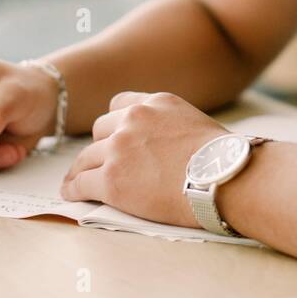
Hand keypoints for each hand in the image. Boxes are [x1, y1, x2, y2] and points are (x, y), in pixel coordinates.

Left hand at [61, 91, 228, 228]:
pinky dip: (74, 190)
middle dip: (100, 147)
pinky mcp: (112, 179)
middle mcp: (133, 119)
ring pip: (86, 158)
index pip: (119, 105)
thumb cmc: (223, 159)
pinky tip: (71, 195)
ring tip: (76, 181)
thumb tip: (168, 146)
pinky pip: (81, 183)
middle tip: (99, 163)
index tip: (113, 137)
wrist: (225, 178)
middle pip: (100, 131)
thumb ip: (170, 125)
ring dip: (82, 170)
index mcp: (155, 102)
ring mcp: (119, 148)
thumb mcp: (195, 122)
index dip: (114, 124)